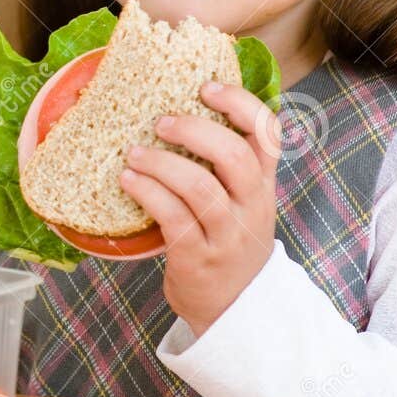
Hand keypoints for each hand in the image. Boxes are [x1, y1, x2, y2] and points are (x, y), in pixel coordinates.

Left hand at [116, 81, 281, 337]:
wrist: (234, 310)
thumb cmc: (226, 243)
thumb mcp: (240, 203)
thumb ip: (223, 165)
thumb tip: (177, 107)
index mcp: (262, 185)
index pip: (268, 134)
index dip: (241, 104)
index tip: (207, 87)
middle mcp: (251, 208)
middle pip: (235, 157)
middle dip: (195, 131)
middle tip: (161, 120)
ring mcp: (227, 236)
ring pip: (201, 189)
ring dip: (162, 164)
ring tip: (134, 154)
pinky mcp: (198, 259)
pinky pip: (174, 219)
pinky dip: (149, 194)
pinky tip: (128, 181)